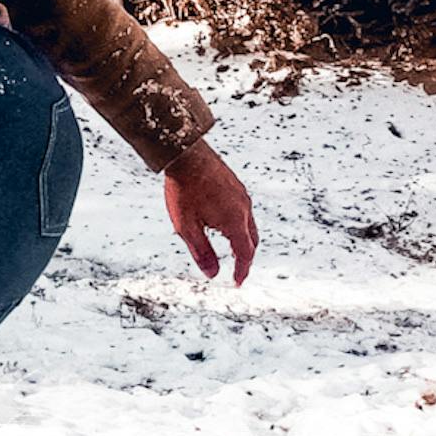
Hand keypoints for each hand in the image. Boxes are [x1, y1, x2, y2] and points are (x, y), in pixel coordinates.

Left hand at [163, 139, 256, 285]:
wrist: (185, 153)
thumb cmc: (184, 189)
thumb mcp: (186, 226)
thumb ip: (201, 252)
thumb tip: (212, 275)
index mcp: (235, 221)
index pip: (245, 254)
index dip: (241, 270)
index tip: (236, 282)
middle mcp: (244, 208)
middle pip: (252, 240)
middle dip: (245, 257)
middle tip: (237, 269)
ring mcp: (242, 195)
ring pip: (249, 224)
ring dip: (243, 240)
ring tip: (231, 249)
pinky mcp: (236, 185)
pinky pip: (243, 211)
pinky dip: (239, 224)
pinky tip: (224, 223)